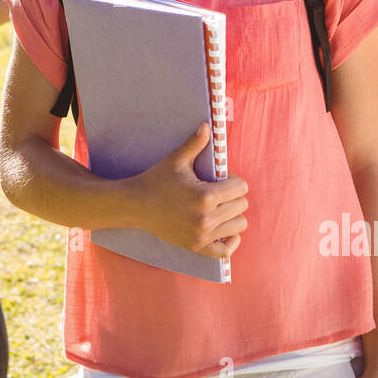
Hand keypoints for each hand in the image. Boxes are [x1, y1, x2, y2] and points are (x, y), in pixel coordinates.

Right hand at [130, 123, 248, 257]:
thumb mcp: (176, 160)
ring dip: (233, 215)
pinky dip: (231, 241)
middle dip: (234, 196)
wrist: (136, 205)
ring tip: (219, 207)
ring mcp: (201, 235)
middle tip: (218, 192)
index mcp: (205, 197)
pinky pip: (225, 251)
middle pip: (241, 206)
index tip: (221, 178)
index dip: (233, 180)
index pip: (241, 188)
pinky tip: (225, 230)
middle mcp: (206, 219)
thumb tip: (207, 126)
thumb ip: (194, 143)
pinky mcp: (196, 246)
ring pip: (239, 226)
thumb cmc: (157, 179)